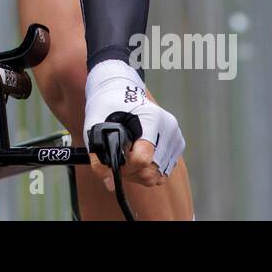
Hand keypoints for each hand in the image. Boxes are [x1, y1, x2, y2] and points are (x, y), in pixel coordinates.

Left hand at [84, 59, 184, 191]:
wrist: (120, 88)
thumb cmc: (107, 103)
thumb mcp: (95, 126)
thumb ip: (99, 157)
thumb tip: (109, 184)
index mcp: (151, 118)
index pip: (142, 159)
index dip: (125, 164)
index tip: (116, 155)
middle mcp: (168, 128)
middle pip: (151, 171)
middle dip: (130, 171)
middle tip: (118, 157)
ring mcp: (175, 136)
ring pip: (158, 175)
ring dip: (138, 172)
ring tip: (126, 154)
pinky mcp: (177, 144)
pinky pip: (163, 170)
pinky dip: (148, 169)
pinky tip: (136, 154)